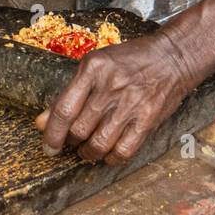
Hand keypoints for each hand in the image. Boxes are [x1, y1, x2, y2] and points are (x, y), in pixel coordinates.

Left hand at [35, 33, 195, 164]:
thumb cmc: (131, 60)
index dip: (52, 134)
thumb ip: (69, 94)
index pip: (64, 110)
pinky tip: (109, 154)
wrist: (173, 56)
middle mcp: (111, 86)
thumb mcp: (96, 66)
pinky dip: (112, 159)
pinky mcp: (148, 119)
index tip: (49, 146)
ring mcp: (130, 104)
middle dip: (71, 143)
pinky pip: (123, 151)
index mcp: (93, 68)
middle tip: (72, 143)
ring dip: (88, 153)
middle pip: (79, 130)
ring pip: (99, 144)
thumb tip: (41, 122)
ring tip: (88, 150)